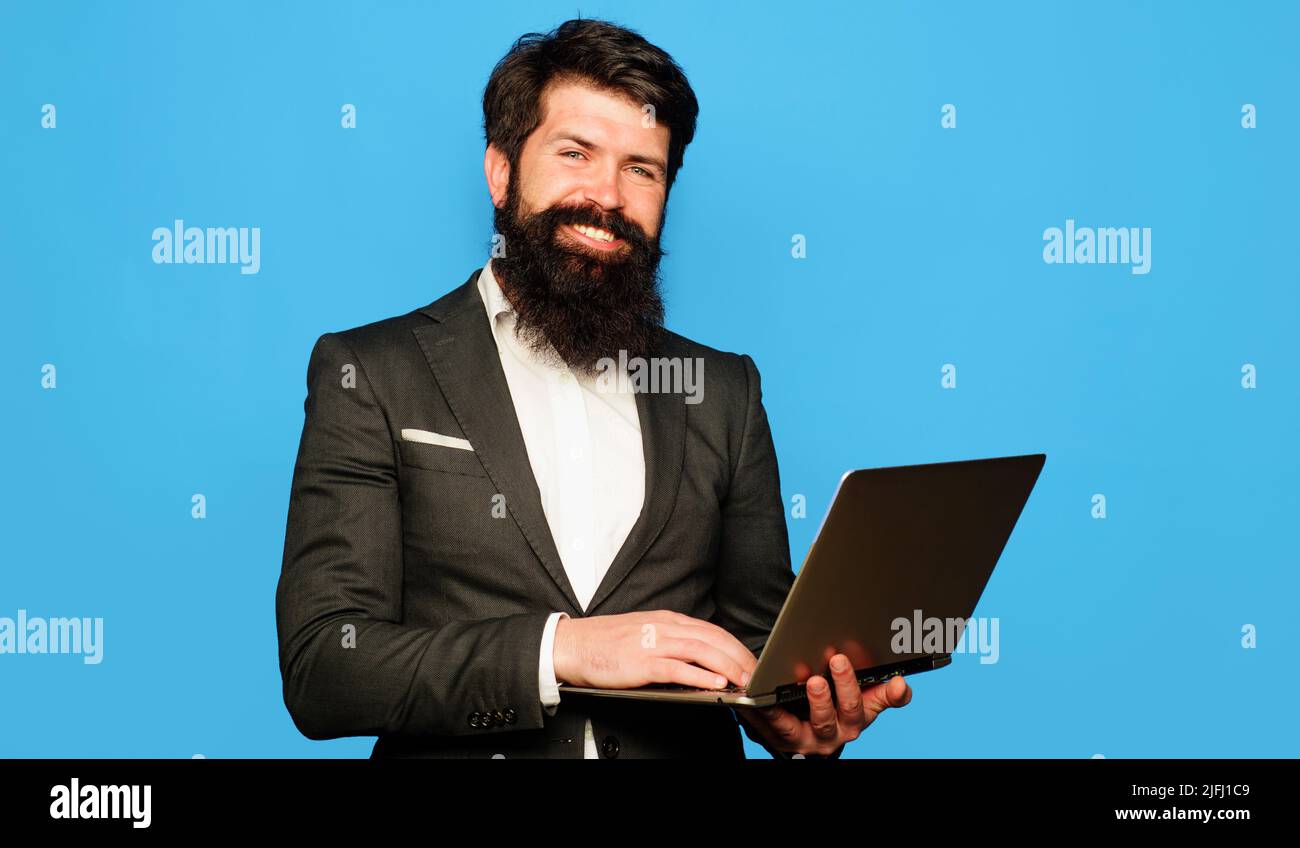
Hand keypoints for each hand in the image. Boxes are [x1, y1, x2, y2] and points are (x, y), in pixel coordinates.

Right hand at [553, 610, 756, 689]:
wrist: (572, 644)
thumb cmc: (606, 643)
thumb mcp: (645, 633)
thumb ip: (671, 641)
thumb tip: (700, 659)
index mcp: (666, 620)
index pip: (711, 630)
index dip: (735, 646)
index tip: (752, 661)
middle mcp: (664, 627)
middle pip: (712, 638)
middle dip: (739, 656)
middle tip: (757, 674)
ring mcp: (652, 644)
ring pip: (700, 651)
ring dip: (727, 666)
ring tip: (744, 681)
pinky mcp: (641, 663)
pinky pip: (677, 669)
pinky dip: (700, 676)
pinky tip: (715, 684)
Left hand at [734, 653, 912, 756]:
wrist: (792, 727)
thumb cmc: (824, 704)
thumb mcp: (851, 694)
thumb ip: (876, 686)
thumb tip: (901, 683)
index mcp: (858, 715)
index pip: (880, 702)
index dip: (892, 694)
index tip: (898, 681)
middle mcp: (839, 730)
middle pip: (849, 710)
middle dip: (846, 685)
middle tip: (840, 661)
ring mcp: (812, 737)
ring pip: (819, 720)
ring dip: (819, 701)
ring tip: (814, 681)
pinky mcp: (784, 737)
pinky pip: (778, 723)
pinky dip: (772, 708)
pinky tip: (768, 693)